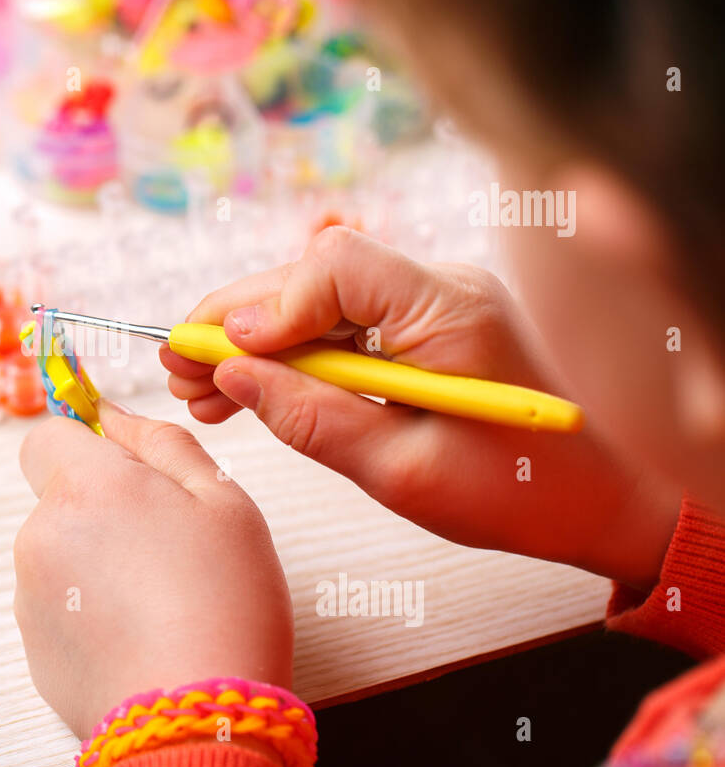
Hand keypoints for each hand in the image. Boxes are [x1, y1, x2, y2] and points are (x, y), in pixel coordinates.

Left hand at [15, 401, 292, 739]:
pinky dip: (91, 611)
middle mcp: (42, 534)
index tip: (126, 473)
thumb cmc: (224, 606)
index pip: (47, 435)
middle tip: (171, 547)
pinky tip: (140, 636)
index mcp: (87, 487)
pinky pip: (59, 606)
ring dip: (99, 562)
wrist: (196, 720)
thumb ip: (162, 444)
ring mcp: (30, 594)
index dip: (85, 446)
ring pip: (61, 553)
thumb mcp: (223, 502)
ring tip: (161, 601)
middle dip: (105, 509)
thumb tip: (114, 416)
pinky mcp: (33, 646)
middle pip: (60, 498)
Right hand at [163, 227, 679, 590]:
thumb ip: (311, 419)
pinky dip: (288, 355)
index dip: (269, 304)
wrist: (587, 500)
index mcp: (452, 311)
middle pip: (315, 275)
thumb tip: (232, 376)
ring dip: (254, 341)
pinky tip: (243, 388)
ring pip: (315, 298)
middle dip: (240, 322)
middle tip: (178, 371)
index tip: (220, 356)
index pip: (340, 266)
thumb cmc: (510, 493)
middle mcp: (440, 286)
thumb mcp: (400, 471)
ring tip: (198, 390)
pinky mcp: (418, 322)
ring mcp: (429, 299)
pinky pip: (337, 322)